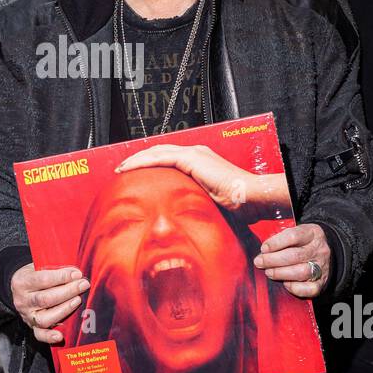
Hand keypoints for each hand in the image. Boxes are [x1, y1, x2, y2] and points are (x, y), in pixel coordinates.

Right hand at [10, 264, 89, 344]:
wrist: (20, 288)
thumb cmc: (34, 275)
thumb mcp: (38, 266)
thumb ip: (54, 268)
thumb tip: (76, 273)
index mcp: (21, 282)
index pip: (43, 279)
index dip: (62, 277)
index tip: (77, 274)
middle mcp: (22, 301)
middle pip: (46, 299)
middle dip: (68, 291)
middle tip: (83, 285)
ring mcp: (27, 316)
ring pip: (45, 318)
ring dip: (65, 309)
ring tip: (78, 300)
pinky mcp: (32, 327)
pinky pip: (40, 335)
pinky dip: (50, 336)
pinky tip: (60, 335)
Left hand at [115, 143, 290, 220]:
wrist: (251, 198)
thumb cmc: (238, 207)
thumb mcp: (210, 205)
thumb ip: (196, 205)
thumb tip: (182, 221)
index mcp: (200, 162)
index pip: (169, 159)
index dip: (150, 164)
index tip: (135, 174)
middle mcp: (196, 153)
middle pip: (160, 152)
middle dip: (139, 159)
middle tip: (122, 169)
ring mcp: (194, 154)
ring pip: (157, 152)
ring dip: (136, 159)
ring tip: (121, 169)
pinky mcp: (192, 159)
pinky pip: (160, 158)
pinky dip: (142, 162)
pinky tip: (129, 168)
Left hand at [254, 223, 330, 297]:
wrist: (325, 252)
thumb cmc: (302, 242)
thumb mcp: (295, 233)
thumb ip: (280, 238)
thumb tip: (262, 250)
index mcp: (312, 233)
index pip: (293, 236)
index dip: (275, 243)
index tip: (263, 248)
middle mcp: (319, 249)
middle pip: (295, 255)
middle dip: (273, 260)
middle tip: (259, 262)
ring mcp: (322, 266)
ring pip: (301, 272)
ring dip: (281, 273)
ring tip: (269, 272)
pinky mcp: (322, 282)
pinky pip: (310, 289)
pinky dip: (295, 288)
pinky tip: (286, 284)